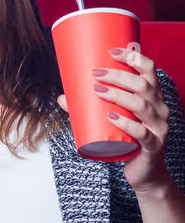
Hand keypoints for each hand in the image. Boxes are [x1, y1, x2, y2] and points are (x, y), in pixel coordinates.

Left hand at [60, 46, 172, 191]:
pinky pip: (141, 132)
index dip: (134, 57)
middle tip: (95, 73)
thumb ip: (89, 108)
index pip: (150, 71)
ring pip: (141, 105)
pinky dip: (125, 123)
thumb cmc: (128, 139)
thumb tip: (61, 97)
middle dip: (118, 75)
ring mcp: (159, 127)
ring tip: (97, 90)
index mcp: (154, 97)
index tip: (111, 51)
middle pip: (143, 85)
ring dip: (117, 95)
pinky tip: (111, 117)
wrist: (144, 172)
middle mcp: (160, 108)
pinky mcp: (153, 145)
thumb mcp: (112, 119)